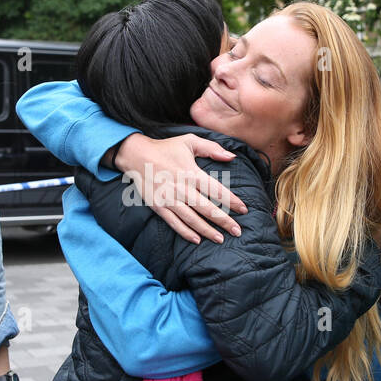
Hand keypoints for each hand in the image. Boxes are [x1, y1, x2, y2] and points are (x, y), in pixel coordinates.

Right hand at [114, 133, 246, 243]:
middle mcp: (180, 187)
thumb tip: (232, 156)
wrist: (136, 155)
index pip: (216, 189)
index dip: (231, 200)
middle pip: (206, 208)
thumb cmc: (166, 148)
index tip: (244, 209)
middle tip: (237, 231)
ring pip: (191, 219)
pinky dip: (185, 232)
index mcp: (190, 172)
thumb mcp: (189, 141)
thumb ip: (212, 148)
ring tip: (220, 238)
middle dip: (223, 221)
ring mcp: (168, 198)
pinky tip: (197, 239)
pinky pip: (174, 222)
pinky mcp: (158, 206)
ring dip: (207, 230)